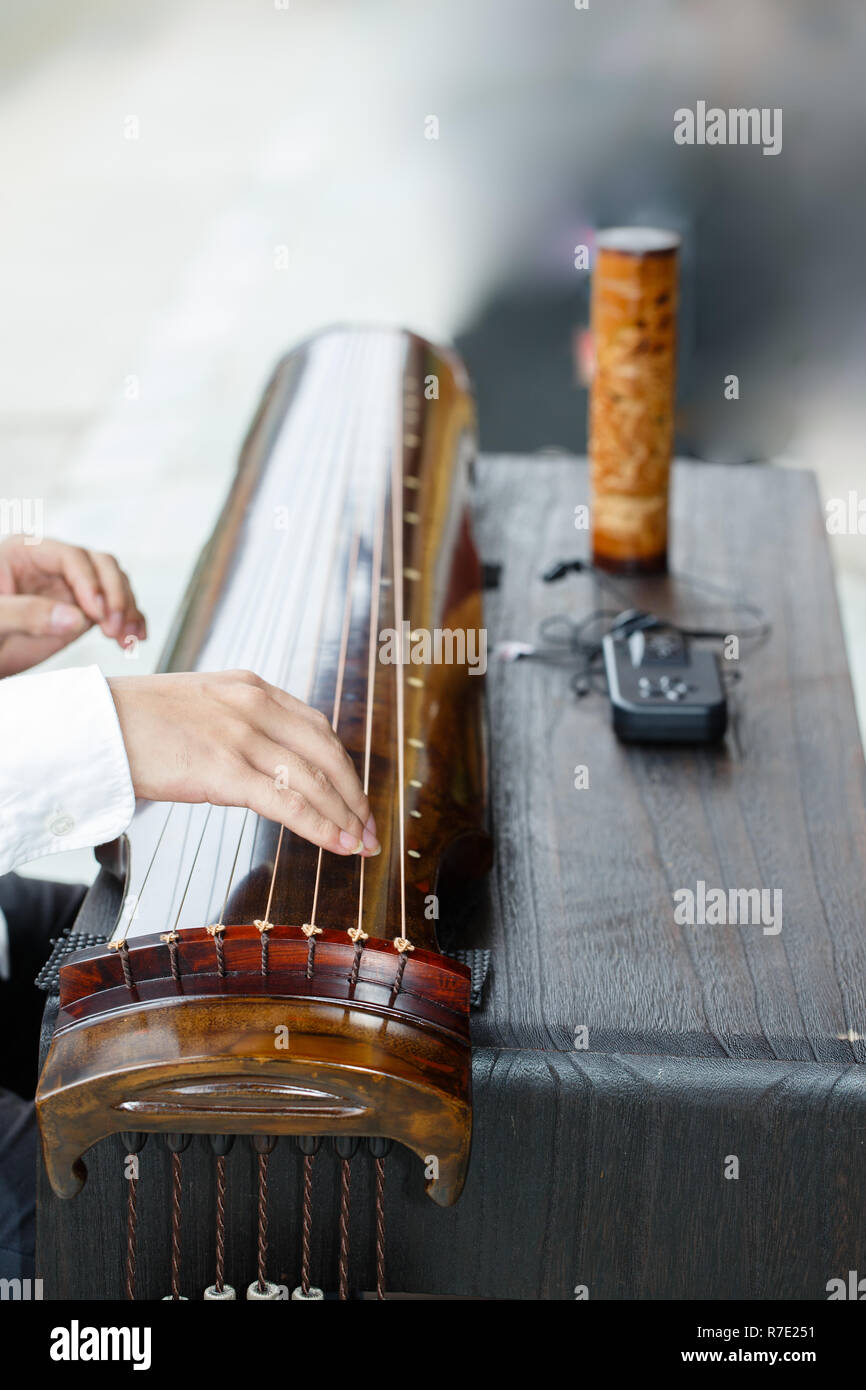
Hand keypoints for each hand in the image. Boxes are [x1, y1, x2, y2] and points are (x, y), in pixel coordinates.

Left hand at [0, 536, 146, 676]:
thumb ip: (27, 614)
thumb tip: (76, 618)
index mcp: (26, 552)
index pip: (70, 557)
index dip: (89, 582)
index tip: (96, 613)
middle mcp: (53, 565)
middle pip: (100, 566)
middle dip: (114, 596)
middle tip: (114, 628)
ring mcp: (71, 587)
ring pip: (114, 584)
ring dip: (128, 610)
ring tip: (127, 637)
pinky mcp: (82, 610)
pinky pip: (115, 609)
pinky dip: (130, 622)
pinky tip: (135, 638)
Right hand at [108, 669, 379, 856]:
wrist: (93, 725)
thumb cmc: (137, 724)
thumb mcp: (200, 706)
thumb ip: (239, 724)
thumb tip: (266, 764)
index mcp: (251, 687)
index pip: (317, 728)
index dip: (343, 767)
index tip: (356, 796)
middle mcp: (254, 705)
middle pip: (327, 753)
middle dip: (354, 795)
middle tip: (370, 828)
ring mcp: (241, 735)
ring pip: (314, 780)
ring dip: (345, 816)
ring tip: (360, 844)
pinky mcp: (223, 769)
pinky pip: (287, 802)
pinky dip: (321, 826)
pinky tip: (337, 843)